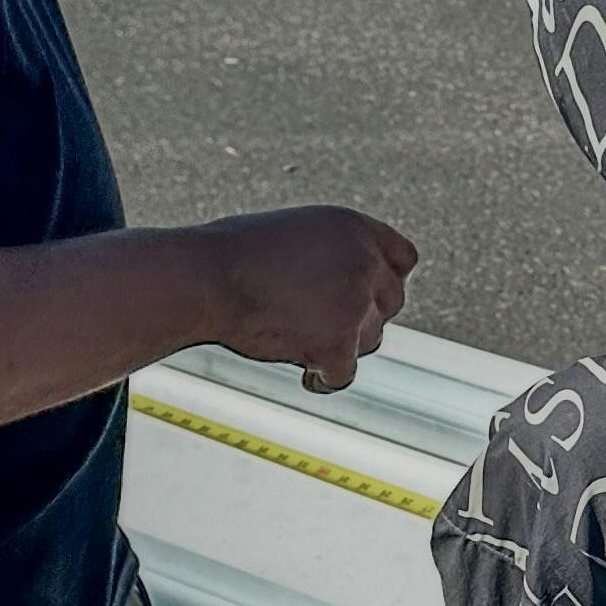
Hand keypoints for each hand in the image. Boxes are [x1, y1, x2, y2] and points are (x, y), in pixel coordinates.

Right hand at [201, 206, 415, 391]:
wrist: (202, 278)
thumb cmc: (233, 257)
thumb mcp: (297, 237)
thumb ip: (337, 257)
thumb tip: (366, 292)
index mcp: (355, 228)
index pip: (403, 258)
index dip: (384, 280)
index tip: (365, 297)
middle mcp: (365, 261)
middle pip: (391, 302)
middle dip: (363, 317)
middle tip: (321, 324)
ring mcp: (354, 303)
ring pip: (370, 340)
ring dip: (340, 346)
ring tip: (292, 334)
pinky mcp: (338, 342)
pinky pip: (344, 374)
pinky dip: (323, 378)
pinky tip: (302, 370)